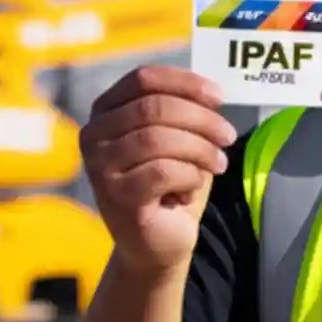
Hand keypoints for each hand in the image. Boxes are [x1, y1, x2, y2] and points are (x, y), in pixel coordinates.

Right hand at [79, 65, 238, 277]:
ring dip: (200, 149)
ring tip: (218, 164)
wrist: (158, 243)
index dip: (184, 82)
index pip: (143, 79)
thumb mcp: (179, 138)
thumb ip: (186, 110)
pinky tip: (191, 189)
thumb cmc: (171, 184)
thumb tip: (211, 92)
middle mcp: (93, 134)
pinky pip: (162, 172)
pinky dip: (189, 177)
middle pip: (153, 107)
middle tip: (228, 136)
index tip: (219, 96)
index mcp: (106, 111)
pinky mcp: (114, 196)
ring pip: (157, 138)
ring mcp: (99, 166)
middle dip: (201, 119)